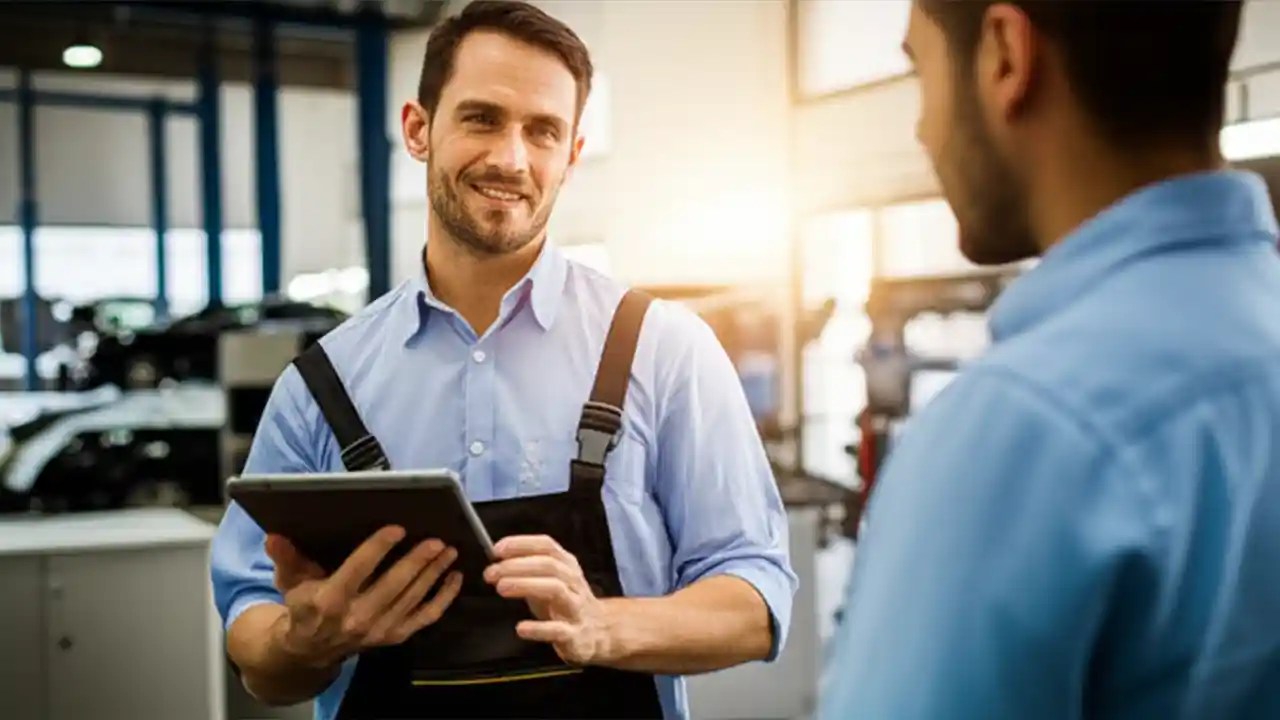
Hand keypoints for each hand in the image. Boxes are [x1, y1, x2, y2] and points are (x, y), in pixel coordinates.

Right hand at [264, 525, 462, 669]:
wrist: (310, 647)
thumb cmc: (304, 605)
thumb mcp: (290, 579)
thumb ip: (286, 556)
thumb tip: (275, 536)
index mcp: (330, 600)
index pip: (357, 570)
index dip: (378, 548)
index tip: (397, 528)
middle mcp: (357, 617)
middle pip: (393, 585)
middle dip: (417, 561)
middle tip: (436, 540)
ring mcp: (379, 630)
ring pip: (413, 598)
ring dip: (434, 573)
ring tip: (449, 550)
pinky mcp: (395, 636)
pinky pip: (426, 617)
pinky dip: (444, 597)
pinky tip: (455, 577)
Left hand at [484, 535, 610, 665]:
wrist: (598, 631)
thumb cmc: (564, 602)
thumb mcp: (549, 580)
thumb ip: (526, 569)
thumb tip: (495, 560)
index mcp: (567, 565)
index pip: (547, 546)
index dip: (521, 544)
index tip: (496, 549)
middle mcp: (574, 582)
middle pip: (549, 565)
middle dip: (517, 565)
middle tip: (491, 573)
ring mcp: (576, 608)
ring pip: (556, 589)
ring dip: (526, 585)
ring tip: (501, 588)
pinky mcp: (575, 635)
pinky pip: (558, 630)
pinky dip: (538, 628)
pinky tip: (521, 628)